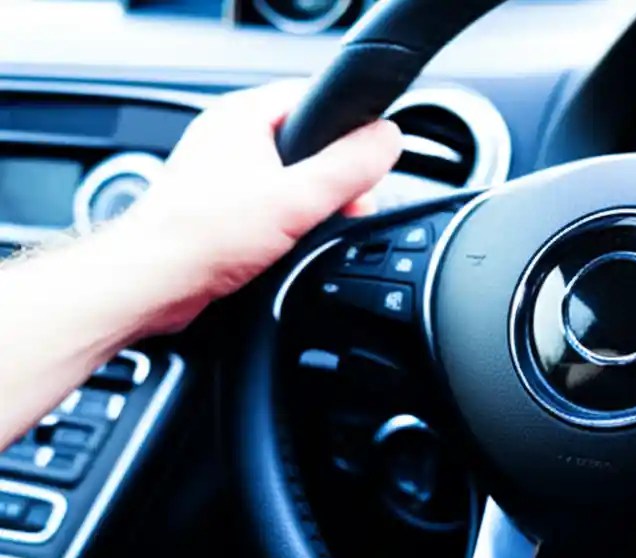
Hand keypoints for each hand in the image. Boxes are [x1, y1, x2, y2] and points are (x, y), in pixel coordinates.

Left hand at [111, 81, 401, 331]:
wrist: (152, 285)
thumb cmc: (200, 239)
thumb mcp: (296, 200)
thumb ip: (349, 167)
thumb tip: (388, 139)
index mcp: (242, 115)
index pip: (316, 98)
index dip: (350, 132)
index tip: (364, 167)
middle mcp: (228, 137)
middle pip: (308, 143)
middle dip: (334, 180)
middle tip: (340, 210)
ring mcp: (221, 173)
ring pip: (290, 179)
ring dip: (310, 206)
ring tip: (305, 232)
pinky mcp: (219, 208)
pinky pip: (271, 205)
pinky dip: (286, 225)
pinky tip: (284, 248)